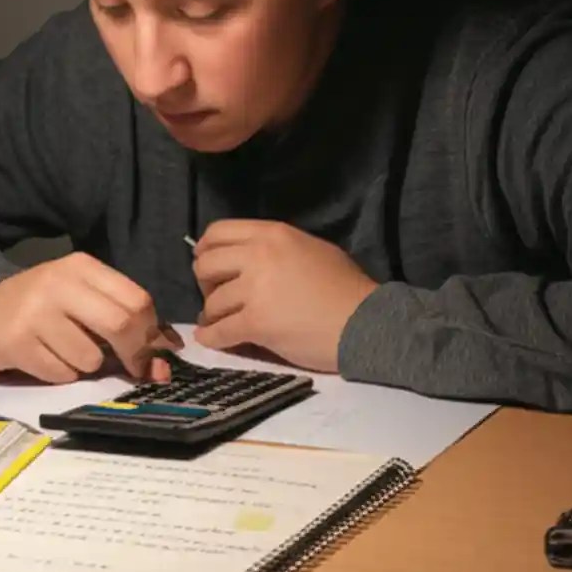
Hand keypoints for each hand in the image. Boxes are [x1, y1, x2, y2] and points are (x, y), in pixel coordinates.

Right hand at [0, 252, 182, 383]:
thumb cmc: (39, 309)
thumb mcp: (79, 299)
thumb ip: (121, 317)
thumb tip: (166, 355)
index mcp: (80, 266)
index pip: (136, 299)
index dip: (153, 332)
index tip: (154, 352)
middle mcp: (57, 282)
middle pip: (120, 324)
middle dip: (134, 355)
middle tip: (132, 367)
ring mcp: (33, 312)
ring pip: (91, 358)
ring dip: (87, 366)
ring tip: (66, 352)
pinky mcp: (15, 342)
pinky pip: (61, 373)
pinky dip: (60, 374)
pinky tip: (44, 357)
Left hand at [191, 220, 378, 371]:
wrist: (367, 323)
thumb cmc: (344, 287)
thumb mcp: (310, 249)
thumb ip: (274, 248)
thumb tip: (244, 257)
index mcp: (272, 234)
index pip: (217, 232)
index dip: (206, 250)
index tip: (209, 265)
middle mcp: (259, 256)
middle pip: (206, 264)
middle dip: (205, 283)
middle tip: (217, 295)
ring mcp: (256, 290)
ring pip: (211, 302)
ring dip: (212, 314)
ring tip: (221, 321)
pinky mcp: (256, 323)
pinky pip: (218, 331)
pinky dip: (211, 338)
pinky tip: (210, 339)